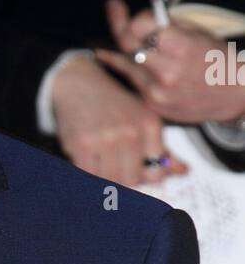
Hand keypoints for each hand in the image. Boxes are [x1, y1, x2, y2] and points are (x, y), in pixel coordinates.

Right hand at [50, 54, 187, 185]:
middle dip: (122, 179)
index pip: (156, 174)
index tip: (133, 170)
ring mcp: (106, 138)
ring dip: (102, 176)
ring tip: (98, 160)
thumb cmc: (113, 104)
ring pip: (109, 180)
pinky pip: (87, 174)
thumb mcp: (142, 120)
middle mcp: (131, 132)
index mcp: (150, 126)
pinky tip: (85, 157)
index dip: (144, 177)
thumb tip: (184, 171)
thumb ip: (161, 149)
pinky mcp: (82, 143)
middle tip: (112, 166)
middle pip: (132, 180)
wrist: (79, 82)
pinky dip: (85, 171)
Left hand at [96, 0, 244, 124]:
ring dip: (123, 47)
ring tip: (117, 33)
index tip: (131, 10)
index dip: (136, 17)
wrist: (232, 95)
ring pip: (125, 63)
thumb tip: (139, 17)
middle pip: (127, 44)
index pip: (140, 27)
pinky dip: (126, 66)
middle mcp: (167, 73)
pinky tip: (109, 55)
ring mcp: (157, 92)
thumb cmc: (217, 60)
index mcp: (182, 49)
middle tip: (114, 9)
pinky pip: (130, 81)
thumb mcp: (198, 34)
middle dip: (119, 24)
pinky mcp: (152, 105)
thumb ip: (167, 25)